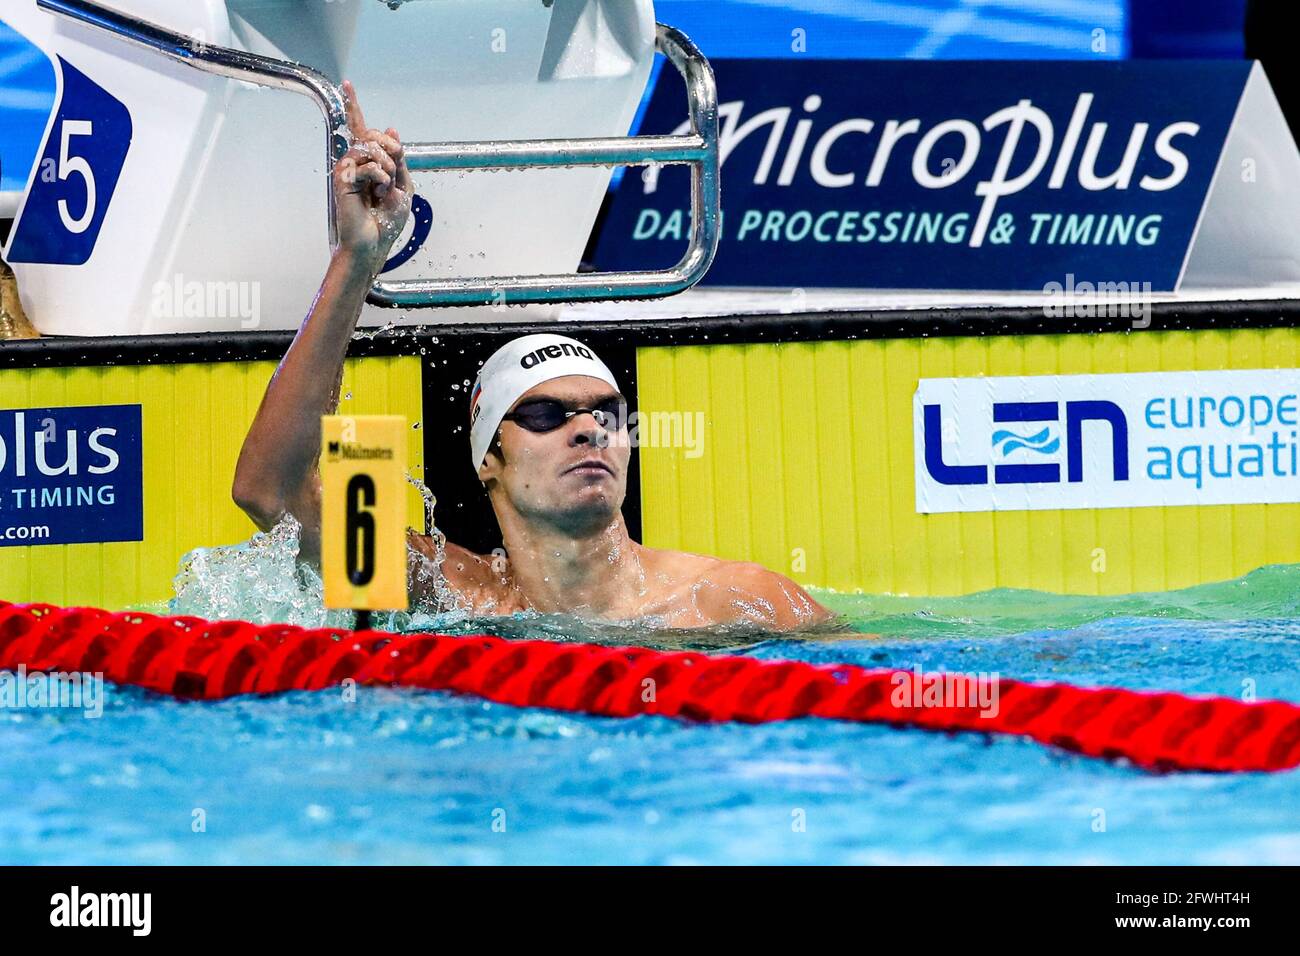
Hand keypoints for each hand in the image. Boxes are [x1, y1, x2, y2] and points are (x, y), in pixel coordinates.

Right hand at [333, 80, 412, 271]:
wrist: (374, 243)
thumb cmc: (386, 221)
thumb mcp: (404, 187)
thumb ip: (399, 159)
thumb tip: (392, 129)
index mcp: (370, 162)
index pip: (361, 129)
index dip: (354, 106)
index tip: (347, 85)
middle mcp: (356, 162)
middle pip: (373, 134)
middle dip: (390, 148)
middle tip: (393, 172)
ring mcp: (348, 169)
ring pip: (371, 147)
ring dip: (387, 167)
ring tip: (385, 188)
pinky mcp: (343, 178)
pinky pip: (368, 165)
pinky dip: (381, 178)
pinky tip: (379, 192)